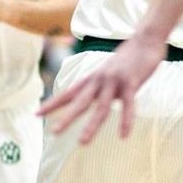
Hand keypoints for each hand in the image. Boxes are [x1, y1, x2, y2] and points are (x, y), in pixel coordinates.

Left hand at [38, 36, 166, 143]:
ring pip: (101, 107)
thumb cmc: (127, 57)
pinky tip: (124, 135)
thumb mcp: (107, 71)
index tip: (37, 114)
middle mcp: (99, 80)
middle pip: (80, 102)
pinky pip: (128, 105)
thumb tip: (95, 101)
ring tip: (83, 142)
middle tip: (54, 133)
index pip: (68, 93)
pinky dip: (126, 121)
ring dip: (91, 126)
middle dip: (67, 118)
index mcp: (91, 78)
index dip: (52, 104)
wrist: (145, 39)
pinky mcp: (131, 82)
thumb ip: (100, 86)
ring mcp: (114, 81)